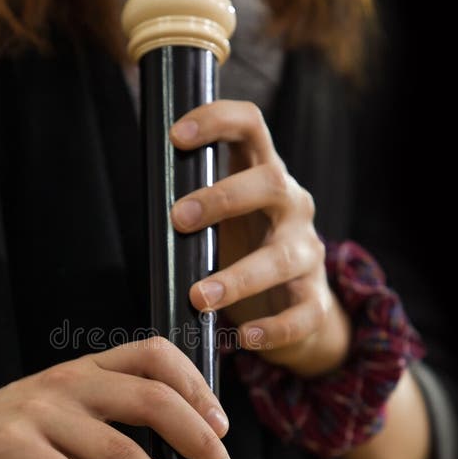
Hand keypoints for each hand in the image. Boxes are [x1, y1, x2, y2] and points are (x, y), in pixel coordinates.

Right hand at [0, 338, 236, 458]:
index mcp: (86, 371)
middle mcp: (69, 383)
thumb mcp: (68, 445)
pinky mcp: (13, 448)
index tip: (222, 427)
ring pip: (122, 451)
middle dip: (199, 443)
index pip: (154, 355)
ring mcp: (40, 413)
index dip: (197, 387)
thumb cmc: (5, 443)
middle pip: (153, 400)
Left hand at [169, 101, 351, 376]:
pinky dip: (272, 327)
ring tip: (199, 297)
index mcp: (266, 174)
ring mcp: (308, 253)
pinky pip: (301, 315)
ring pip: (283, 257)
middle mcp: (293, 207)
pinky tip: (243, 338)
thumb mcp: (223, 216)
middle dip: (223, 198)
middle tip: (178, 219)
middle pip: (271, 183)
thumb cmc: (244, 249)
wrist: (294, 304)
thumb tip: (143, 196)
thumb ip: (194, 203)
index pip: (251, 126)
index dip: (217, 120)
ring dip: (238, 277)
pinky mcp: (315, 300)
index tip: (177, 136)